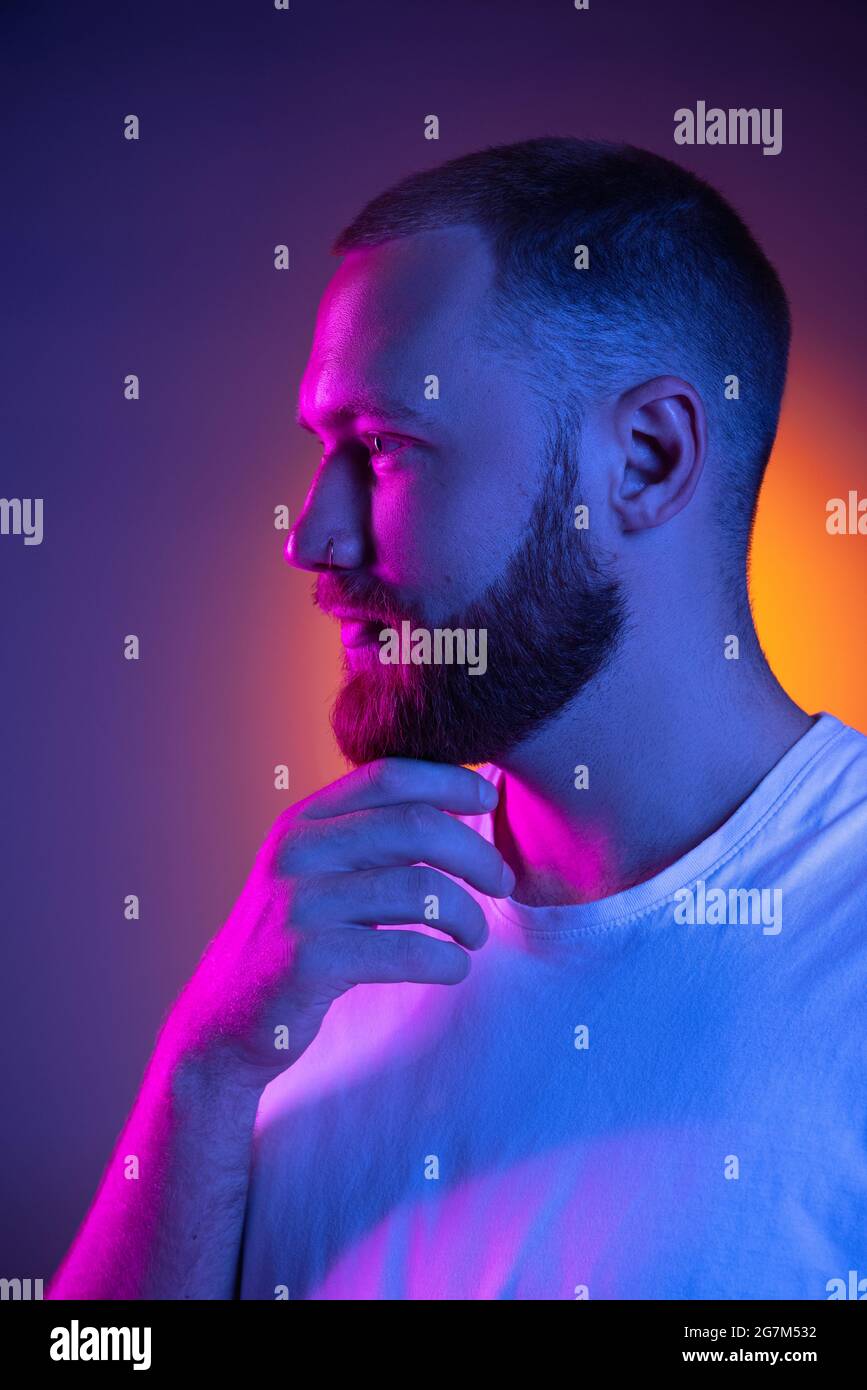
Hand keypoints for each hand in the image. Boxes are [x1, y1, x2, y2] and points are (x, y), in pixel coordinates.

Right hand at [159, 758, 513, 1092]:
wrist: (224, 1018)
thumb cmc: (296, 939)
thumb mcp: (317, 871)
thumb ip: (369, 835)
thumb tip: (459, 797)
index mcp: (303, 821)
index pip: (389, 776)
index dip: (449, 781)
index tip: (490, 802)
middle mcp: (297, 852)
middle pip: (416, 826)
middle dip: (475, 853)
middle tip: (502, 883)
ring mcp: (300, 904)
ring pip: (421, 889)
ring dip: (466, 915)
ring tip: (474, 936)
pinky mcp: (308, 960)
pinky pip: (406, 951)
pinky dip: (446, 960)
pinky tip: (453, 967)